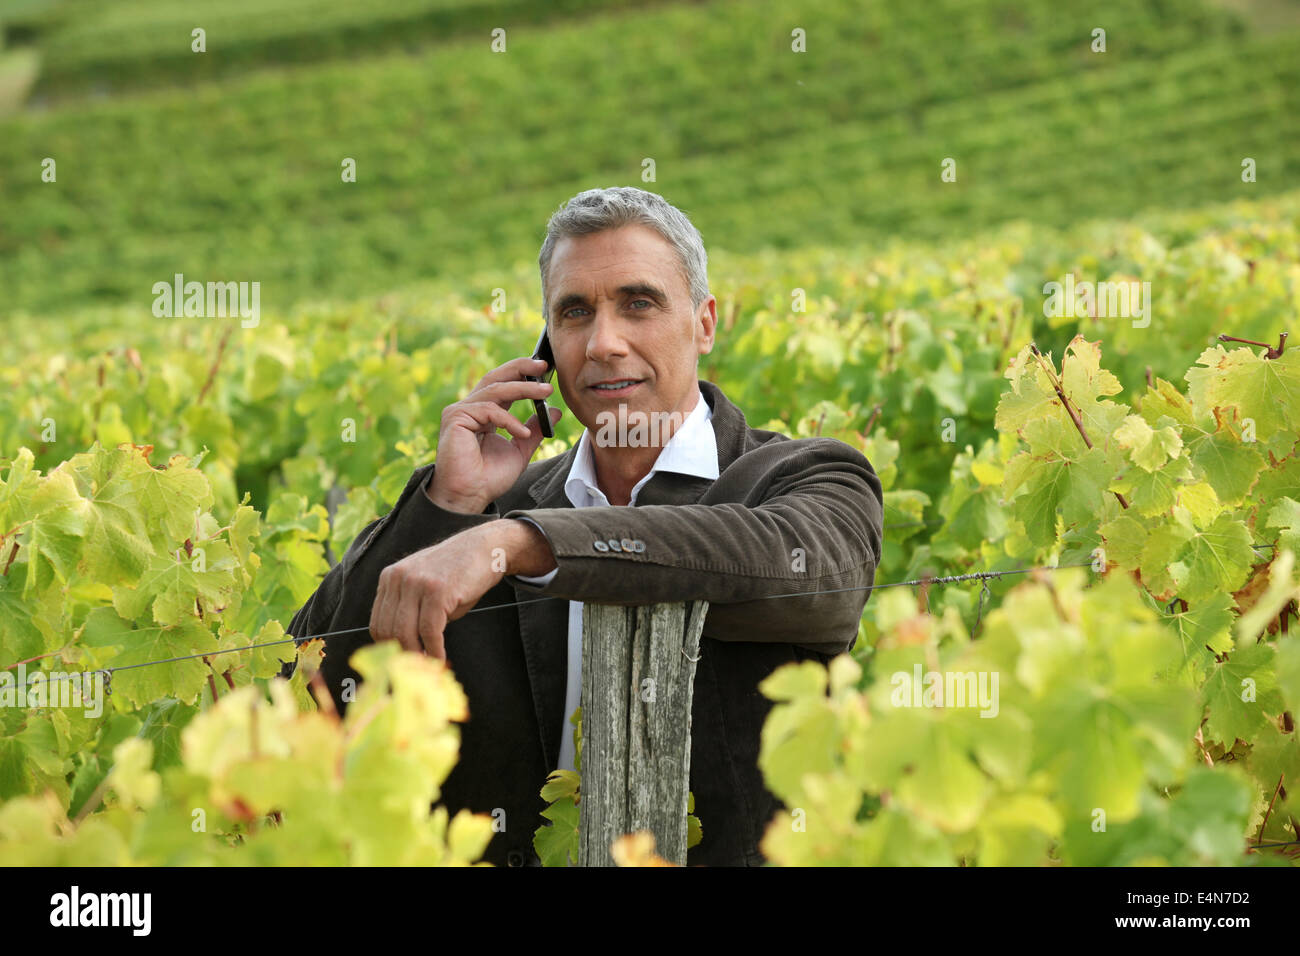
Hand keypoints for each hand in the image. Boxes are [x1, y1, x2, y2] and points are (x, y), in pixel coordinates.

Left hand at [369, 520, 555, 658]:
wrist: (485, 548)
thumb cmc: (458, 575)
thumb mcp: (424, 589)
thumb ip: (410, 613)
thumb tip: (405, 650)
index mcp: (390, 578)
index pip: (378, 623)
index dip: (390, 648)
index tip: (404, 662)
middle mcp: (398, 578)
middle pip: (388, 631)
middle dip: (403, 655)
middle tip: (418, 670)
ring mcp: (416, 583)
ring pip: (405, 633)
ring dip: (417, 656)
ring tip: (429, 667)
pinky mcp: (437, 591)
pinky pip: (429, 631)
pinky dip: (435, 651)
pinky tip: (441, 659)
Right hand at [426, 357, 562, 512]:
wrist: (469, 496)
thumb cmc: (489, 477)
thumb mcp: (520, 450)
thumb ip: (534, 430)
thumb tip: (554, 411)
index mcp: (484, 412)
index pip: (503, 384)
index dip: (523, 374)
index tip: (545, 369)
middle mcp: (470, 407)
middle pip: (496, 378)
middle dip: (521, 368)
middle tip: (543, 365)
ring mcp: (460, 411)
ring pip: (495, 389)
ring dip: (523, 389)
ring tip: (546, 391)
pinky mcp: (455, 418)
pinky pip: (489, 410)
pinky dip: (509, 420)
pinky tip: (521, 432)